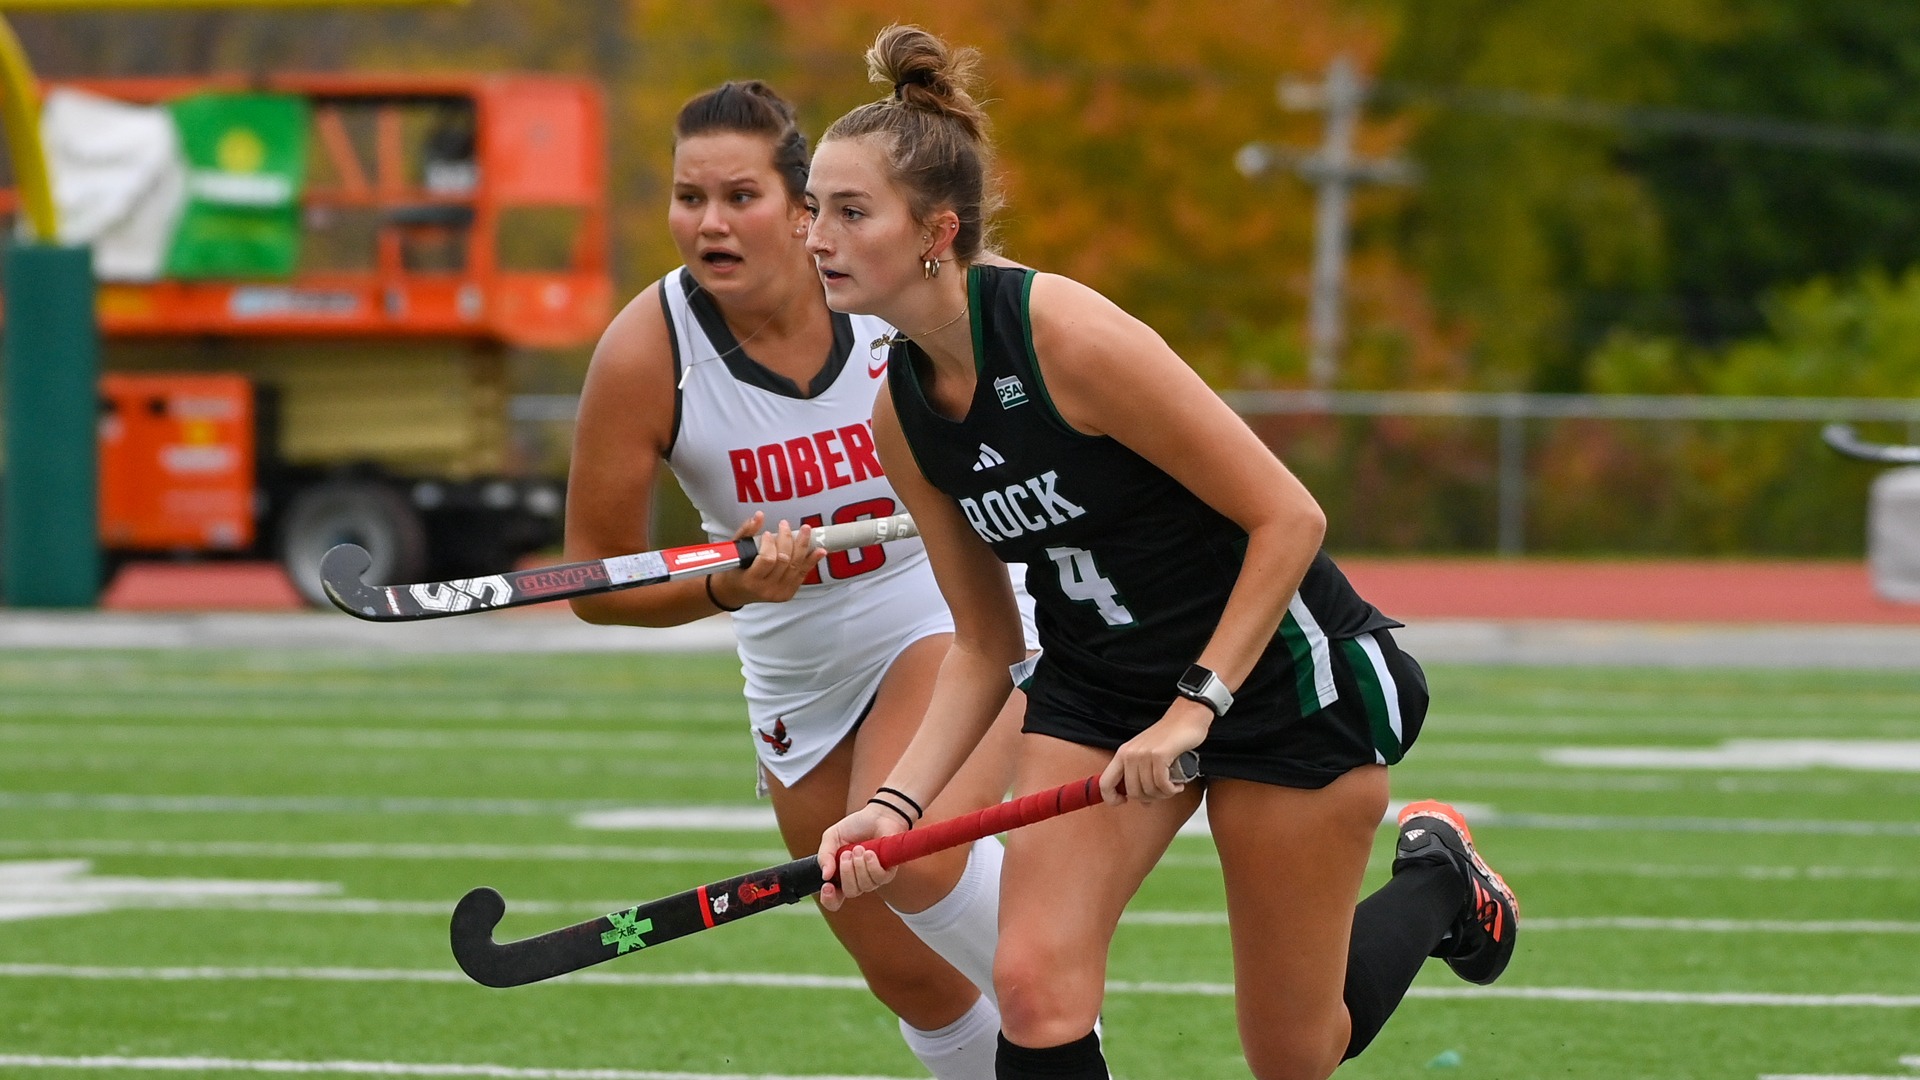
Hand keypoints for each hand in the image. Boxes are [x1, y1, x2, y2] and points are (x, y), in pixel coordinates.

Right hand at [709, 514, 823, 607]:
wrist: (734, 592)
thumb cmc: (732, 571)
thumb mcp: (733, 551)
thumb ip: (746, 532)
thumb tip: (759, 516)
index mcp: (750, 580)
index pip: (767, 559)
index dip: (769, 543)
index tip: (766, 534)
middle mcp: (766, 589)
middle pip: (784, 560)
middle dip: (787, 539)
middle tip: (785, 526)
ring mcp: (779, 592)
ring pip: (796, 566)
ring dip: (803, 546)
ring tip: (806, 531)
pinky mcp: (788, 593)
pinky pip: (802, 574)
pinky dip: (811, 561)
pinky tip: (820, 551)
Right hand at [815, 801, 907, 910]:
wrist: (877, 815)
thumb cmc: (855, 827)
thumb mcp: (832, 837)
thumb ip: (824, 855)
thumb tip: (825, 875)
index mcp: (841, 875)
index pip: (834, 899)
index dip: (829, 899)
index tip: (827, 886)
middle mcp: (857, 880)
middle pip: (850, 892)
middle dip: (846, 872)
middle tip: (847, 853)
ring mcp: (873, 878)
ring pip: (865, 886)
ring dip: (859, 866)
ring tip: (859, 848)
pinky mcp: (888, 872)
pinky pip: (879, 878)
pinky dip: (872, 865)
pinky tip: (870, 853)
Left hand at [1100, 701, 1209, 804]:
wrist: (1187, 716)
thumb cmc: (1169, 737)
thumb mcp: (1147, 755)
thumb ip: (1141, 776)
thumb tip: (1144, 802)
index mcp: (1122, 754)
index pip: (1105, 783)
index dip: (1112, 799)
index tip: (1125, 802)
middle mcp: (1129, 754)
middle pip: (1132, 792)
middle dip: (1149, 798)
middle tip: (1162, 792)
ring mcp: (1143, 754)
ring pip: (1149, 790)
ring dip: (1164, 794)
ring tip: (1172, 787)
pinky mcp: (1159, 755)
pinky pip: (1162, 785)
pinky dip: (1172, 790)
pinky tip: (1178, 785)